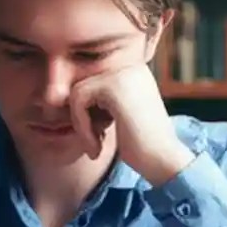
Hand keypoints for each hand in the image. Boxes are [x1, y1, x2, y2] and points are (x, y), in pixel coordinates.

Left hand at [67, 63, 195, 185]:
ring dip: (81, 125)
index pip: (93, 83)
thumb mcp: (120, 115)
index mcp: (134, 71)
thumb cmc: (142, 145)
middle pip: (83, 85)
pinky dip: (82, 127)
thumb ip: (101, 100)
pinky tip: (97, 147)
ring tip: (96, 146)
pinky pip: (78, 100)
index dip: (88, 113)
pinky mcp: (114, 87)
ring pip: (77, 93)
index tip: (101, 134)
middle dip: (83, 118)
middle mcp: (130, 66)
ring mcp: (123, 74)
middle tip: (97, 142)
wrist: (164, 161)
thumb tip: (62, 95)